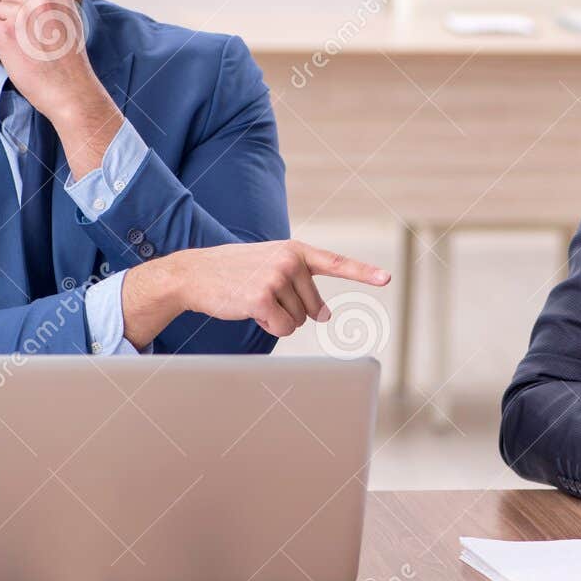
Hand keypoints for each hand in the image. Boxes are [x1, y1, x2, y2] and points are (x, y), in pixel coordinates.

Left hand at [0, 0, 121, 175]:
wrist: (72, 91)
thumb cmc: (66, 61)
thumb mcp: (65, 21)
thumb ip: (42, 1)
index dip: (16, 4)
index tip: (20, 21)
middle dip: (8, 17)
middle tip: (26, 42)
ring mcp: (23, 15)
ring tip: (19, 48)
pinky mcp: (7, 32)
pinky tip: (4, 50)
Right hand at [121, 240, 390, 346]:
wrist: (194, 274)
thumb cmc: (236, 272)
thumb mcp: (272, 267)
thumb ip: (302, 285)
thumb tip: (325, 315)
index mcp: (295, 251)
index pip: (336, 263)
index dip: (363, 273)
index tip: (386, 278)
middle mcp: (290, 261)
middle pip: (314, 308)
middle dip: (292, 310)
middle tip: (263, 295)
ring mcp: (277, 278)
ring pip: (298, 321)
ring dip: (277, 318)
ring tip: (252, 298)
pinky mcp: (262, 298)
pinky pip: (282, 329)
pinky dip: (269, 327)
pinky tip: (249, 310)